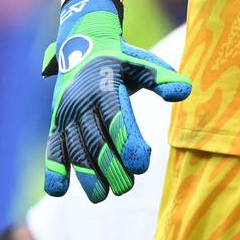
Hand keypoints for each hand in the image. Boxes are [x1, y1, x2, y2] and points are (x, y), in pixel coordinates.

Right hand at [42, 0, 191, 202]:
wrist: (83, 43)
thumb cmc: (122, 58)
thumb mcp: (142, 64)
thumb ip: (162, 79)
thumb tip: (185, 91)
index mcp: (103, 86)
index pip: (116, 119)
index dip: (127, 142)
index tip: (142, 165)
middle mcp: (81, 101)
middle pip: (96, 139)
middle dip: (109, 166)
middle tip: (126, 188)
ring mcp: (66, 113)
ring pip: (74, 147)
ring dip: (86, 174)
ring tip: (101, 196)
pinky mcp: (57, 122)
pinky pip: (54, 146)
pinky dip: (54, 167)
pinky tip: (59, 191)